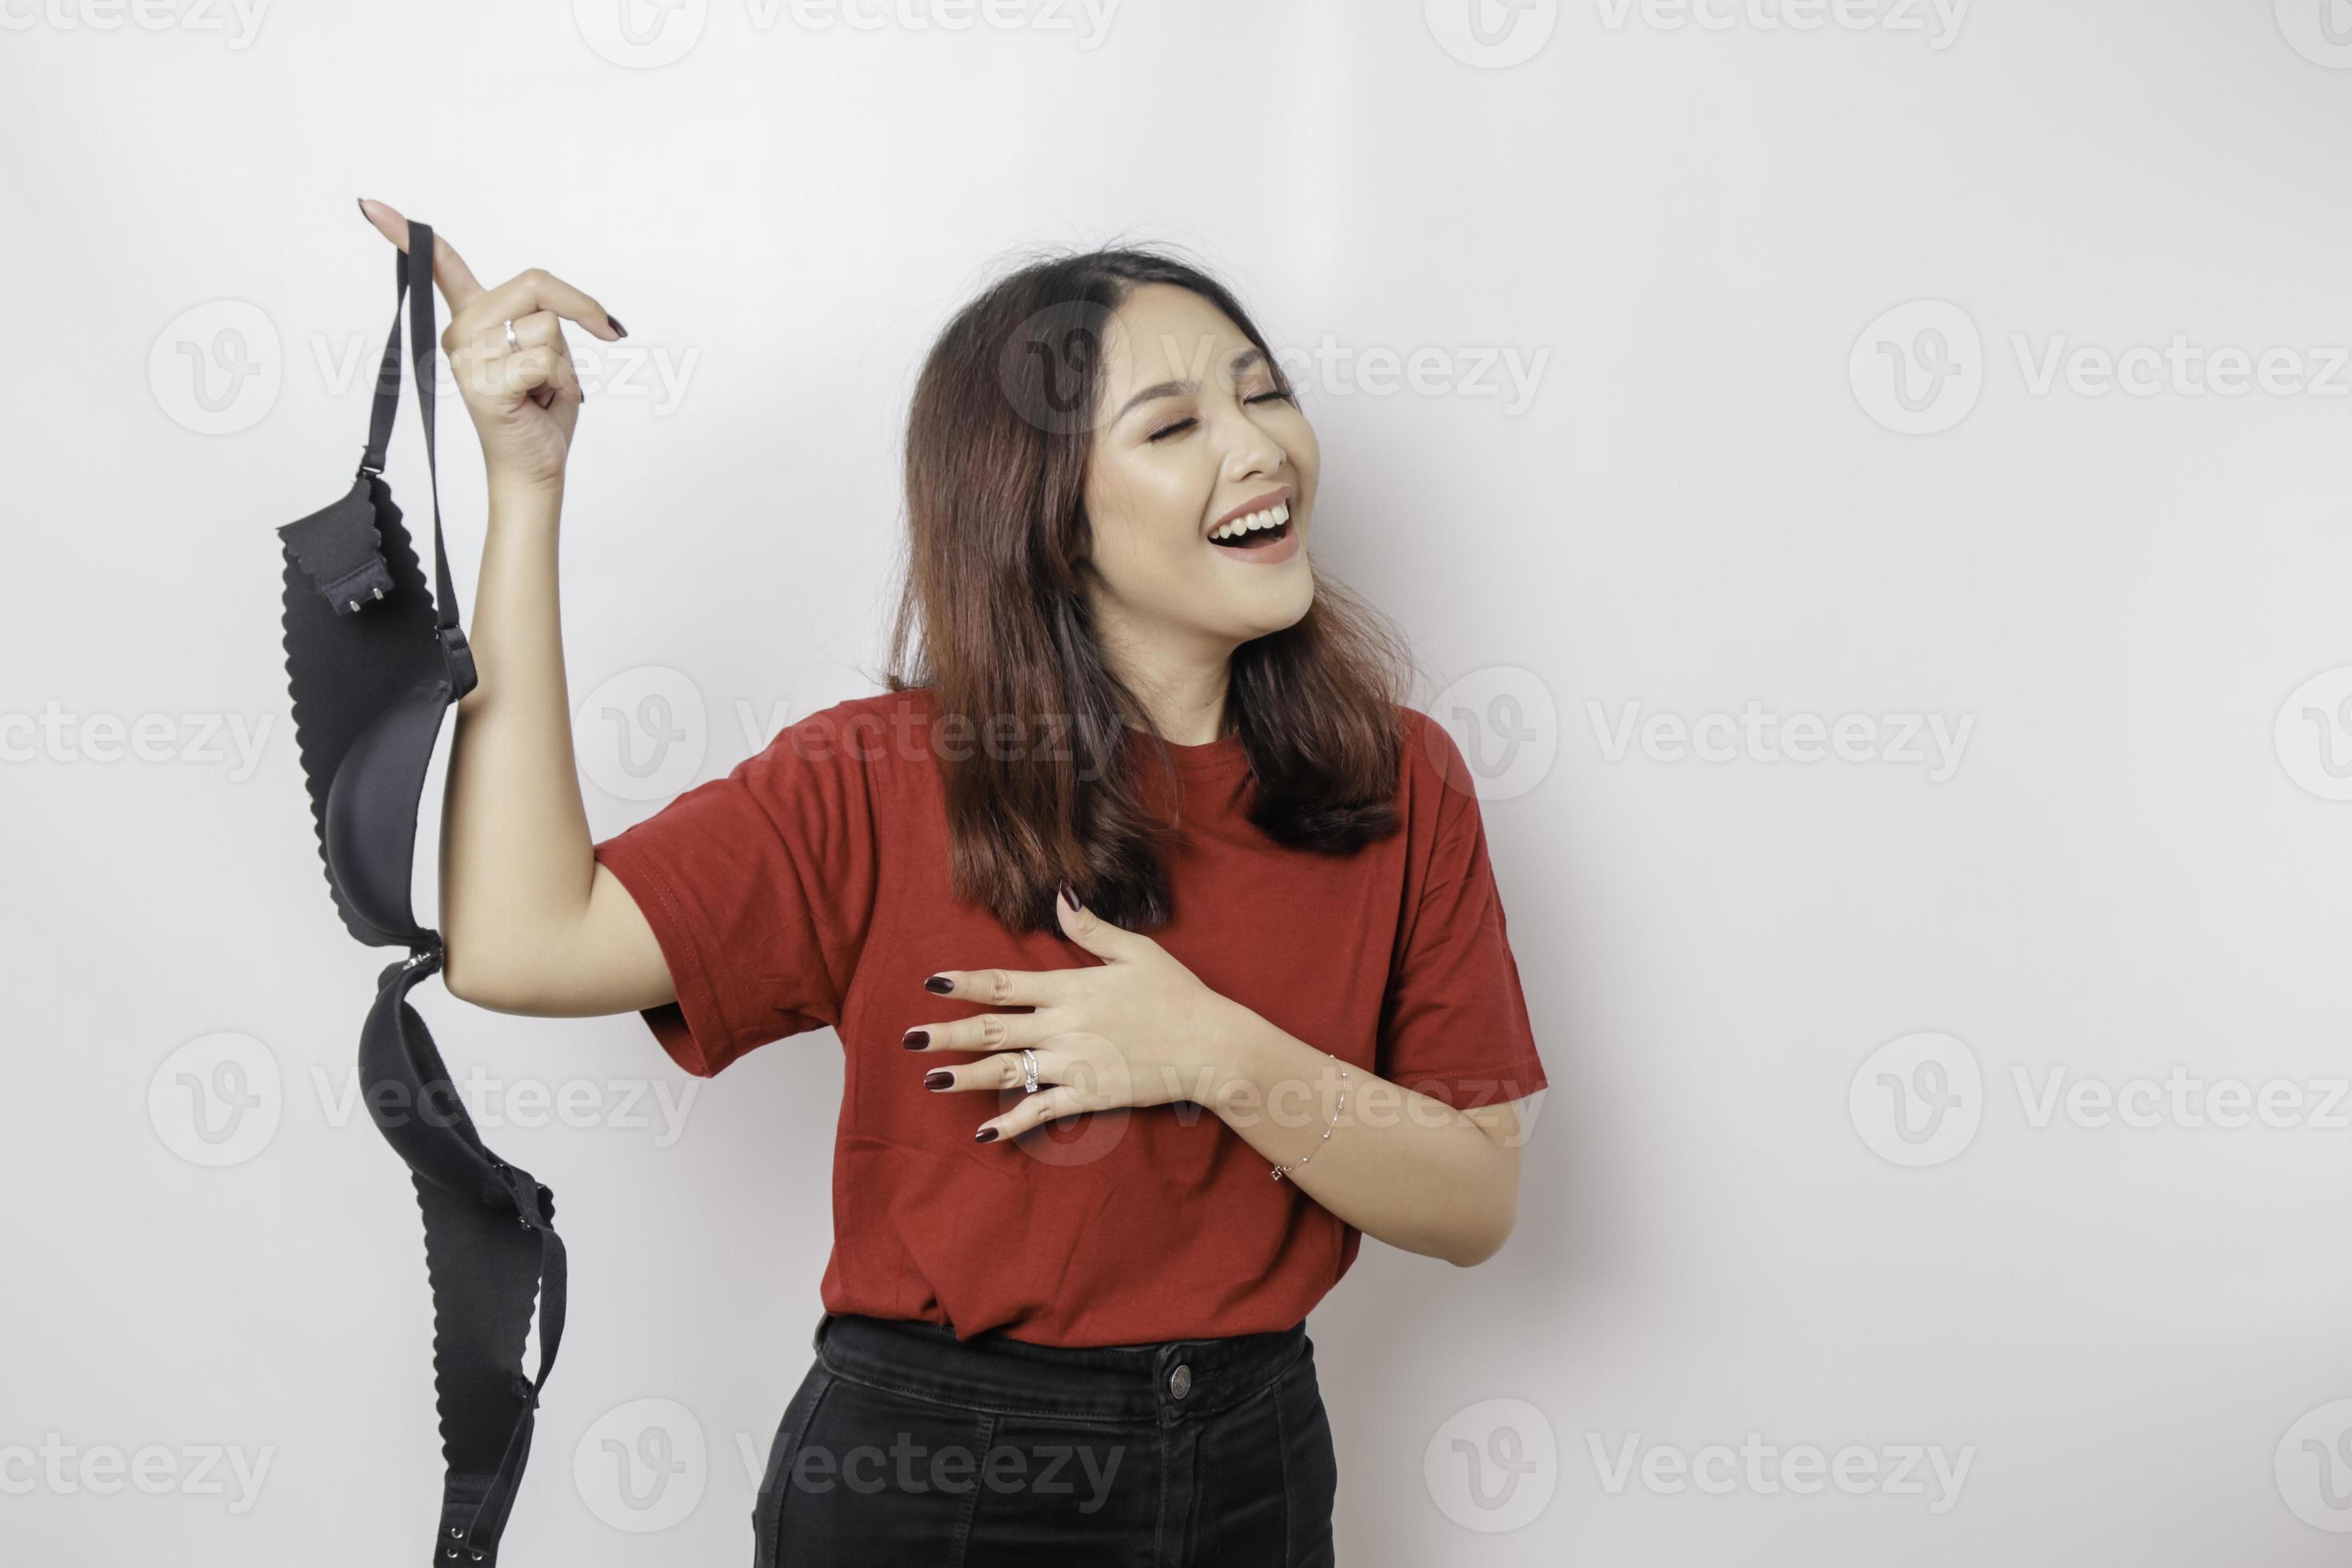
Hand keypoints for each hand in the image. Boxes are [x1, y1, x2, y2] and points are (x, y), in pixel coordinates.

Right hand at [355, 197, 623, 494]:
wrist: (535, 467)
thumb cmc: (541, 409)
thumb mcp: (547, 349)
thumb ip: (543, 316)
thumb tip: (578, 309)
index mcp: (471, 321)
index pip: (442, 266)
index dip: (408, 234)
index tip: (372, 206)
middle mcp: (460, 334)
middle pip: (534, 284)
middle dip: (578, 311)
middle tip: (572, 353)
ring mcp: (467, 359)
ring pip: (547, 326)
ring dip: (566, 361)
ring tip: (544, 388)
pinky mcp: (484, 384)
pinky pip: (545, 359)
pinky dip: (564, 382)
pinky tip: (544, 401)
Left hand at [906, 885, 1242, 1143]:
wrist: (1210, 1046)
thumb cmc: (1177, 995)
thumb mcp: (1136, 951)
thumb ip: (1091, 928)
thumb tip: (1060, 896)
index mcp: (1070, 988)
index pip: (1004, 983)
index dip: (965, 983)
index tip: (932, 984)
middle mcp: (1062, 1026)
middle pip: (992, 1029)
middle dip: (946, 1035)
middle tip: (909, 1039)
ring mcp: (1071, 1064)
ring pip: (1005, 1072)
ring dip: (964, 1077)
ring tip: (930, 1080)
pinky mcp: (1086, 1096)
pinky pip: (1039, 1112)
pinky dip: (1009, 1123)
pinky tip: (983, 1132)